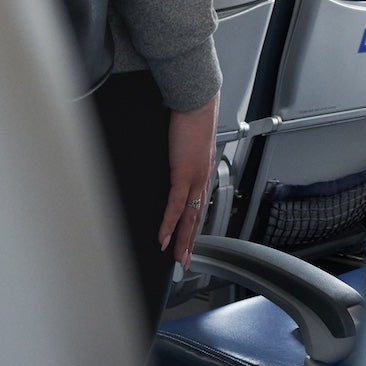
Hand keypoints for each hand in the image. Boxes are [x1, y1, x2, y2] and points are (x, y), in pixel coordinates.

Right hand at [159, 91, 219, 269]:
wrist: (196, 103)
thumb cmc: (192, 117)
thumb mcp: (188, 141)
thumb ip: (182, 155)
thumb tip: (174, 160)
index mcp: (203, 171)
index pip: (199, 204)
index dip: (194, 225)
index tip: (189, 240)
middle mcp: (202, 178)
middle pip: (196, 217)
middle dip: (190, 241)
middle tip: (185, 262)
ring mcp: (194, 178)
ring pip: (189, 217)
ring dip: (181, 240)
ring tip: (176, 258)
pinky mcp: (184, 174)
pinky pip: (175, 206)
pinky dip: (169, 223)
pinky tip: (162, 237)